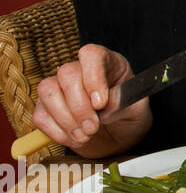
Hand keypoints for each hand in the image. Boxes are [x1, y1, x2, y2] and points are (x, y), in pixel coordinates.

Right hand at [32, 45, 151, 157]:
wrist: (118, 135)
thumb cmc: (128, 114)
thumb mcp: (137, 107)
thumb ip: (122, 103)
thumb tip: (103, 109)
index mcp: (108, 62)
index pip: (92, 55)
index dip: (93, 77)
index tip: (100, 104)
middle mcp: (80, 70)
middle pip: (67, 75)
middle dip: (79, 106)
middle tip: (93, 127)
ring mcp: (59, 87)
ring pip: (48, 92)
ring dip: (66, 119)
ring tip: (86, 135)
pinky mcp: (46, 108)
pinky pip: (41, 116)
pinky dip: (58, 132)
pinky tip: (76, 138)